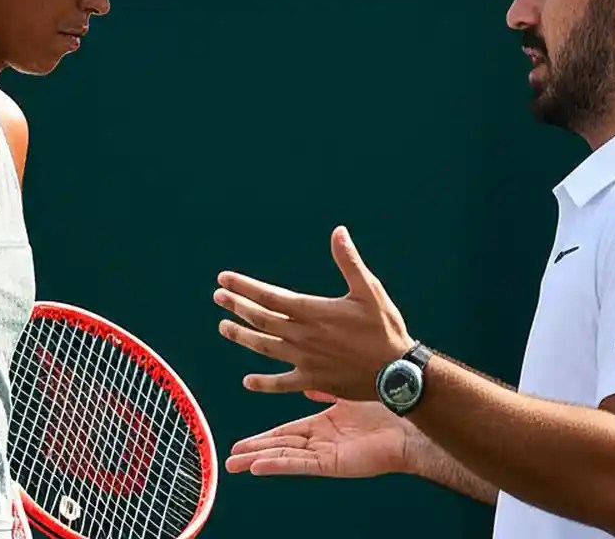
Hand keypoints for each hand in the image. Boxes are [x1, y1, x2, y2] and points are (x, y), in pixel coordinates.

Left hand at [214, 226, 414, 400]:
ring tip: (223, 328)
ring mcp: (304, 359)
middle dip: (237, 307)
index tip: (224, 279)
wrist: (396, 372)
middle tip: (219, 298)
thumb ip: (349, 261)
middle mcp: (302, 336)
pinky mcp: (312, 380)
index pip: (268, 296)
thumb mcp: (369, 290)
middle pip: (261, 319)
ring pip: (264, 347)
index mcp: (312, 311)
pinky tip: (248, 381)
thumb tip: (338, 231)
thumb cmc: (384, 328)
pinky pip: (281, 383)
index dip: (244, 287)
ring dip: (242, 337)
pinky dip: (263, 383)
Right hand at [226, 391, 417, 477]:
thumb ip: (327, 388)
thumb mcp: (349, 390)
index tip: (244, 441)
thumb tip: (308, 383)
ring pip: (285, 457)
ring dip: (258, 460)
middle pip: (281, 447)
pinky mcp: (332, 462)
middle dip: (254, 451)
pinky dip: (278, 465)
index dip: (265, 437)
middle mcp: (323, 441)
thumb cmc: (389, 403)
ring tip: (233, 464)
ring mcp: (327, 453)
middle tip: (229, 455)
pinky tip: (258, 467)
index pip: (289, 432)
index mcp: (326, 424)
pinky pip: (300, 464)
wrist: (409, 412)